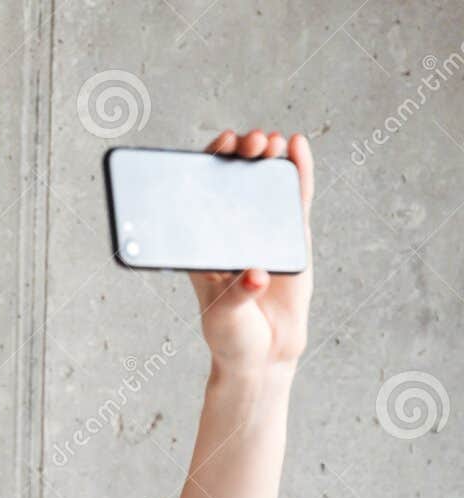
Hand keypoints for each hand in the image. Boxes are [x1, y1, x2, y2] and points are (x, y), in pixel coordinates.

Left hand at [188, 129, 314, 377]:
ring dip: (268, 158)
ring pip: (264, 185)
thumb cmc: (231, 334)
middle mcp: (231, 230)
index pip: (202, 195)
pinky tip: (298, 146)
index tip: (219, 145)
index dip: (209, 164)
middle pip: (234, 182)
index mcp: (204, 244)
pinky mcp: (291, 236)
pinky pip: (295, 199)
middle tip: (248, 141)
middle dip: (241, 155)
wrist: (262, 353)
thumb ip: (238, 295)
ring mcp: (262, 230)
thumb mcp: (224, 315)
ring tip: (273, 139)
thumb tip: (256, 276)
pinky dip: (299, 172)